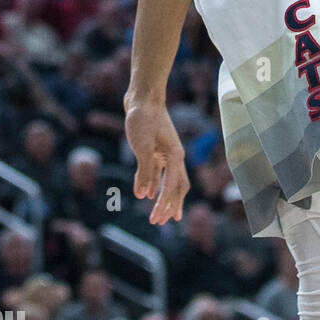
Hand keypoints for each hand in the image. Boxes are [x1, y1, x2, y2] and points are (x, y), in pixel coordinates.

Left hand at [125, 99, 189, 224]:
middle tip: (163, 222)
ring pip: (169, 180)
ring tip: (159, 214)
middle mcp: (174, 155)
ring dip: (163, 198)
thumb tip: (144, 195)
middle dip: (171, 205)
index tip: (157, 220)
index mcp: (175, 155)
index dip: (165, 204)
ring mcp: (165, 152)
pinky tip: (145, 194)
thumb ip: (144, 171)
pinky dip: (153, 184)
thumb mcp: (142, 145)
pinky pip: (157, 171)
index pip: (173, 186)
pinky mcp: (155, 149)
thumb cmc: (144, 118)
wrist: (142, 97)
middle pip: (177, 186)